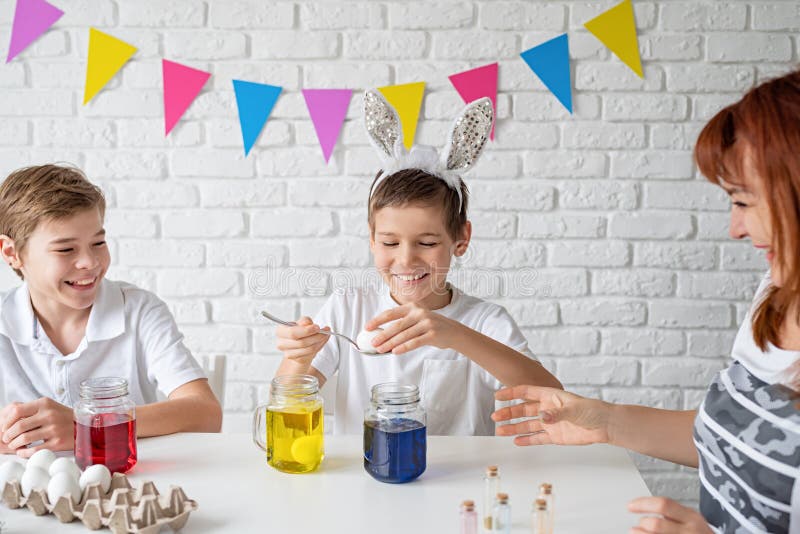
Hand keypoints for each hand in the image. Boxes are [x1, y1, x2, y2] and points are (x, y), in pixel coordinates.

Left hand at [0, 398, 73, 456]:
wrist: (85, 426)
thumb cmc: (64, 417)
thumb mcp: (50, 406)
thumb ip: (32, 409)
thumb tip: (10, 417)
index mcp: (45, 404)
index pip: (17, 411)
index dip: (7, 421)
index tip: (5, 428)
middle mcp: (49, 415)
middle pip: (19, 426)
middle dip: (8, 435)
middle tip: (7, 439)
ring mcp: (54, 429)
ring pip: (24, 438)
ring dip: (15, 444)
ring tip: (14, 445)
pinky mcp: (57, 442)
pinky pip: (34, 450)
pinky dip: (24, 453)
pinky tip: (23, 452)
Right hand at [275, 316, 330, 367]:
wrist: (299, 345)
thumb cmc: (300, 332)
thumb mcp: (302, 323)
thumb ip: (304, 321)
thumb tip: (307, 322)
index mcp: (280, 331)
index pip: (292, 332)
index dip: (306, 331)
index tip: (317, 327)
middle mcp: (281, 343)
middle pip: (301, 342)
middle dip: (315, 336)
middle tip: (324, 331)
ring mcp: (288, 353)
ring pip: (308, 349)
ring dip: (319, 341)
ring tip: (325, 335)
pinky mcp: (297, 360)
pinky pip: (311, 354)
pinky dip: (318, 346)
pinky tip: (321, 341)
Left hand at [365, 303, 459, 354]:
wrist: (453, 331)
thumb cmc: (431, 326)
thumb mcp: (417, 318)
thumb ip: (402, 323)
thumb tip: (381, 335)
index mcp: (412, 307)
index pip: (391, 313)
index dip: (377, 320)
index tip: (367, 327)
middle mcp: (419, 313)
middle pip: (396, 325)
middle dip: (382, 335)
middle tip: (373, 343)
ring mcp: (427, 323)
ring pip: (404, 335)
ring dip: (390, 343)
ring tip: (381, 349)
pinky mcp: (433, 334)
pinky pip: (414, 342)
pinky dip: (403, 347)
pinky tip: (395, 352)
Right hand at [491, 385, 610, 445]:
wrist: (604, 426)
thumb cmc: (592, 410)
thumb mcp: (574, 409)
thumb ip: (557, 414)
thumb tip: (542, 417)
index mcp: (550, 396)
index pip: (526, 393)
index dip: (511, 394)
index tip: (498, 396)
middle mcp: (547, 409)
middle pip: (523, 410)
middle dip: (508, 413)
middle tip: (496, 417)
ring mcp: (550, 423)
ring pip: (527, 425)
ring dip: (513, 428)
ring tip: (500, 431)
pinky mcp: (555, 436)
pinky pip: (537, 438)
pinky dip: (526, 440)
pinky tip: (516, 441)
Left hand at [628, 497, 712, 532]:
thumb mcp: (692, 521)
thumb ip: (673, 515)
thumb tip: (646, 508)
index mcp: (692, 517)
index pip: (663, 504)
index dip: (643, 504)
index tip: (630, 506)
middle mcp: (691, 531)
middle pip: (656, 524)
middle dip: (642, 524)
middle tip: (636, 525)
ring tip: (636, 532)